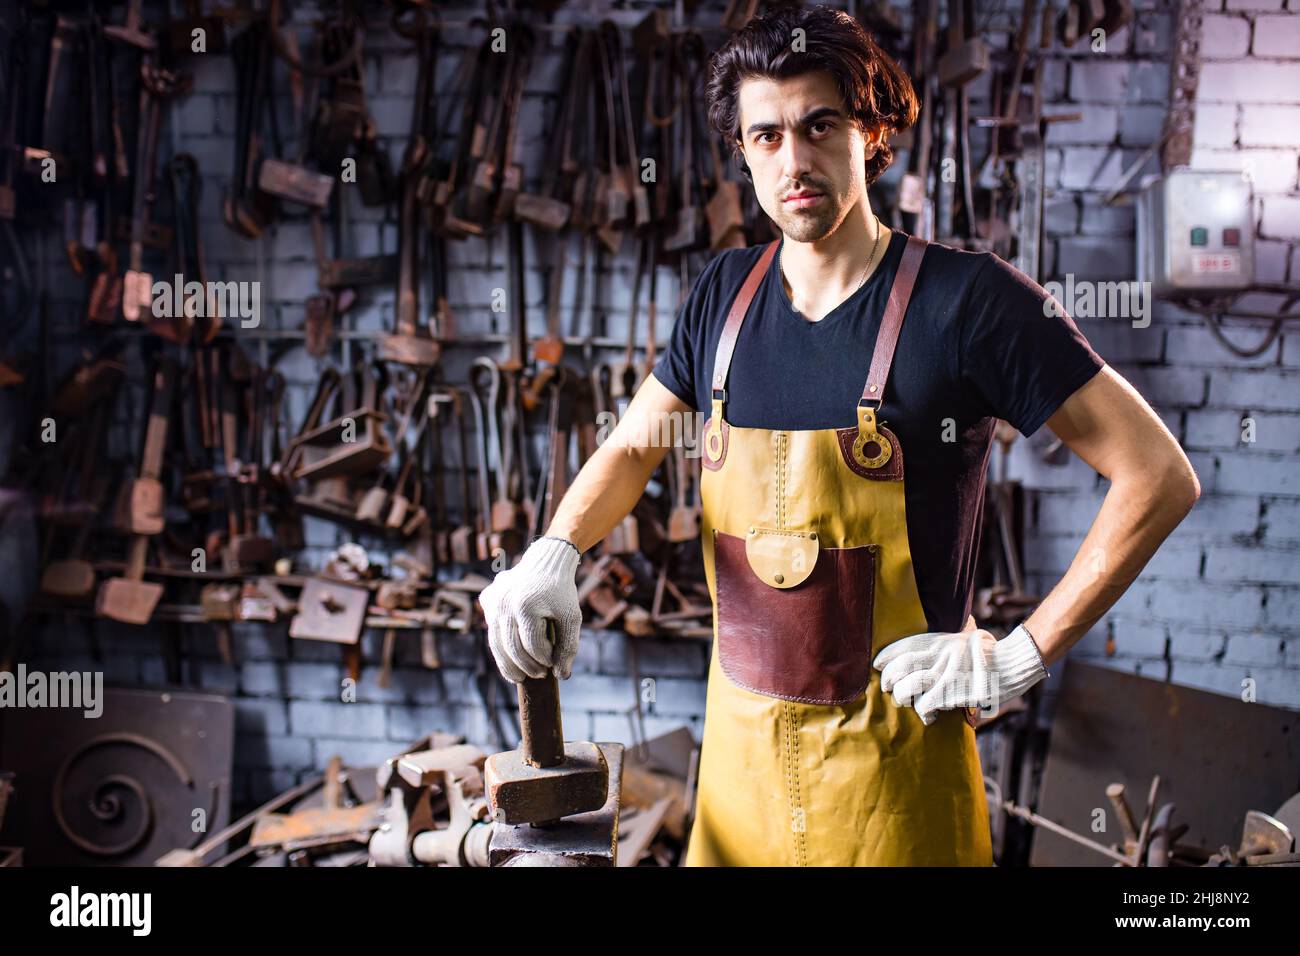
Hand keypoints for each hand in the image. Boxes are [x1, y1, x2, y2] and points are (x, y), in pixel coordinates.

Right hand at [477, 536, 582, 682]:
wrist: (545, 561)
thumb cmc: (561, 591)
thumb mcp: (571, 616)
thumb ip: (568, 646)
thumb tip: (562, 676)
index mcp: (526, 605)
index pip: (532, 645)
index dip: (544, 660)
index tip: (552, 665)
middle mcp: (504, 603)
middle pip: (511, 648)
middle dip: (527, 667)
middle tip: (540, 676)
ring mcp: (492, 601)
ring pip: (496, 643)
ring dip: (509, 665)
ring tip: (521, 678)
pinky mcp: (487, 600)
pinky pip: (492, 631)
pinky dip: (501, 648)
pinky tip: (511, 662)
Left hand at [872, 623, 1047, 725]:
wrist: (1013, 662)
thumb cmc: (990, 653)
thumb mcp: (963, 639)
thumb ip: (945, 647)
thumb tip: (929, 656)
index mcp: (940, 640)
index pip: (904, 645)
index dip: (886, 656)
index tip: (877, 664)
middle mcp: (939, 655)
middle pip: (900, 665)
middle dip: (888, 678)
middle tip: (887, 687)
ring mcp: (946, 673)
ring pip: (907, 686)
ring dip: (902, 696)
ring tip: (906, 701)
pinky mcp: (953, 692)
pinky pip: (925, 705)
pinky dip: (923, 712)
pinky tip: (930, 716)